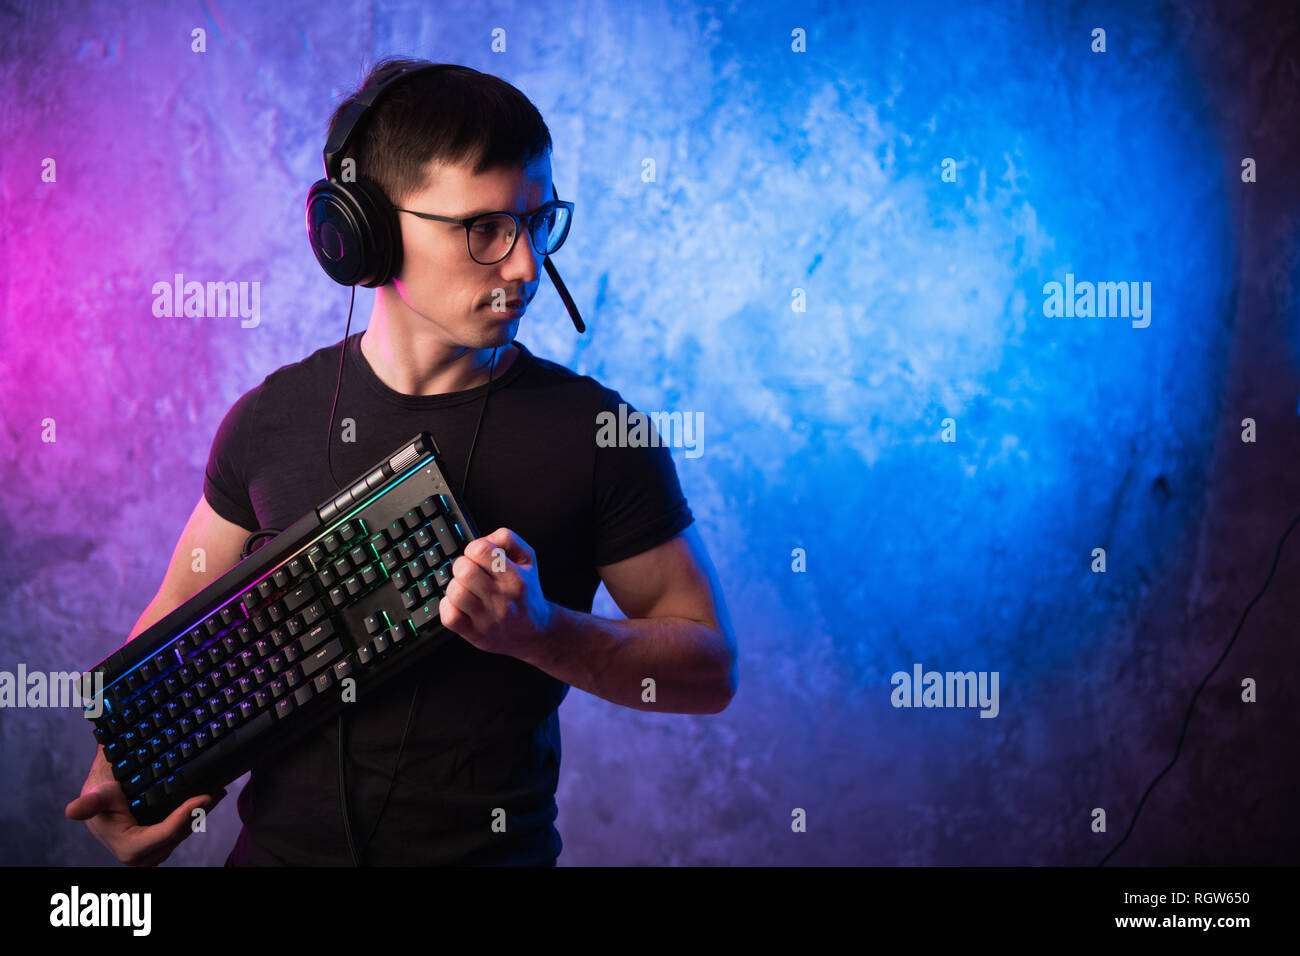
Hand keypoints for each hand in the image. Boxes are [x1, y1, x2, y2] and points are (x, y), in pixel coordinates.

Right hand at [65, 745, 225, 865]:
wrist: (104, 792)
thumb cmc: (100, 793)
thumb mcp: (96, 794)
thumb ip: (90, 804)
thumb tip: (73, 810)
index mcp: (126, 847)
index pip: (162, 836)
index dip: (183, 819)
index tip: (202, 798)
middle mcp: (141, 853)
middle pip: (177, 837)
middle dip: (196, 817)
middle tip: (213, 794)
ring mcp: (153, 848)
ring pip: (183, 834)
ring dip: (200, 815)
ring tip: (216, 793)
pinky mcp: (162, 840)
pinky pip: (183, 829)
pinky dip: (196, 814)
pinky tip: (211, 797)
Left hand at [440, 527, 553, 659]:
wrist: (535, 631)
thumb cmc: (527, 593)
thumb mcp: (528, 559)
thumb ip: (508, 539)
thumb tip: (485, 538)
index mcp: (515, 578)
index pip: (481, 550)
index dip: (474, 548)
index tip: (478, 556)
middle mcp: (502, 599)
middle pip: (464, 570)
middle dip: (462, 565)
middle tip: (469, 572)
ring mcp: (487, 618)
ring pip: (455, 592)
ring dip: (455, 586)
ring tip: (465, 588)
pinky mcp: (475, 634)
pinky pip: (449, 617)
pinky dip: (448, 607)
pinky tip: (459, 604)